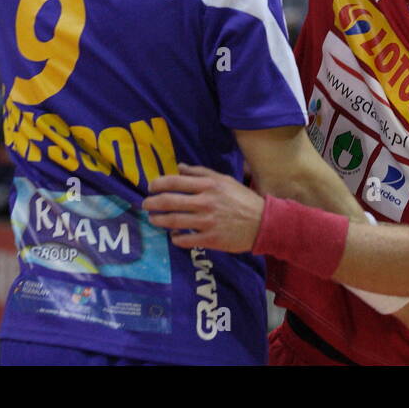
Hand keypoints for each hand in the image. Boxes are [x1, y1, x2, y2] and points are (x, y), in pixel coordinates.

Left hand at [144, 164, 265, 252]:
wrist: (263, 223)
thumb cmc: (242, 199)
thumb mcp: (224, 180)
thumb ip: (201, 173)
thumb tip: (179, 167)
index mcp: (209, 185)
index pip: (175, 182)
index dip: (158, 184)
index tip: (150, 187)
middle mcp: (205, 202)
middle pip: (169, 201)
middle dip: (152, 203)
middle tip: (145, 205)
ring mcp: (207, 222)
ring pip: (173, 221)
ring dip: (159, 220)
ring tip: (153, 220)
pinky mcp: (210, 239)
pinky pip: (185, 240)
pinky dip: (175, 238)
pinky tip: (173, 236)